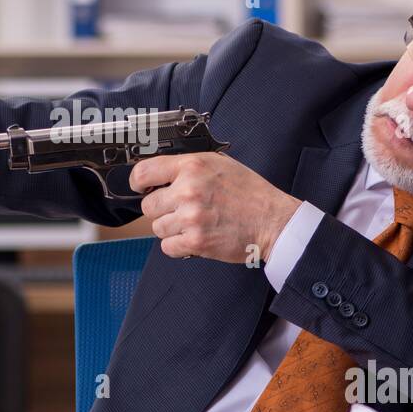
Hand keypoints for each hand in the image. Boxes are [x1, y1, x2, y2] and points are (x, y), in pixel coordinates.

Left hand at [131, 152, 301, 263]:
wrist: (273, 221)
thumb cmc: (251, 193)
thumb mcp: (220, 164)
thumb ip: (190, 166)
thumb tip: (162, 172)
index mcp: (192, 166)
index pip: (144, 172)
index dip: (139, 182)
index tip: (141, 187)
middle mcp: (188, 190)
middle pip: (149, 205)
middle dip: (162, 209)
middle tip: (181, 210)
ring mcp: (190, 217)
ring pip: (157, 228)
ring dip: (171, 229)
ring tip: (194, 224)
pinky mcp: (195, 241)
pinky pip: (168, 247)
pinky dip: (178, 246)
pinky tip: (195, 237)